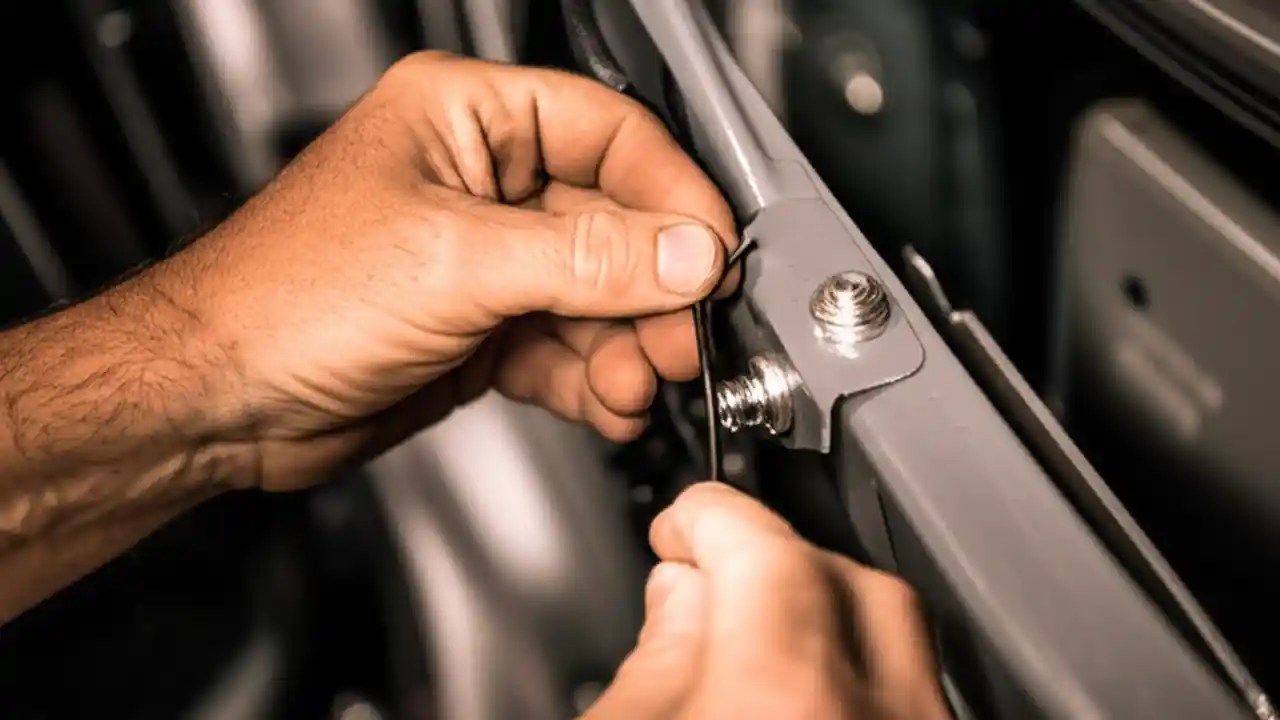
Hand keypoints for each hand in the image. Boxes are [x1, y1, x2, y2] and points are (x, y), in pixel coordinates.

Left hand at [151, 52, 737, 489]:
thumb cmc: (286, 298)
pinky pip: (566, 346)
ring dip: (626, 345)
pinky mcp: (482, 327)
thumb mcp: (458, 262)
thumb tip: (685, 251)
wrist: (221, 400)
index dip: (671, 194)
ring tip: (637, 382)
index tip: (710, 252)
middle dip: (653, 288)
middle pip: (615, 223)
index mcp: (468, 117)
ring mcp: (485, 259)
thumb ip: (586, 257)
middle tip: (681, 335)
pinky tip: (605, 403)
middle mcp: (483, 181)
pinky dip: (592, 379)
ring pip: (597, 295)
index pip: (611, 133)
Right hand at [586, 483, 951, 718]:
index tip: (686, 527)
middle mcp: (878, 717)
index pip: (756, 539)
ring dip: (823, 616)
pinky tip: (800, 702)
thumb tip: (682, 593)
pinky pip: (914, 696)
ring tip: (752, 648)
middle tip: (708, 584)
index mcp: (781, 692)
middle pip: (843, 573)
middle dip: (771, 560)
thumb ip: (653, 652)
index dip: (705, 516)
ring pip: (898, 635)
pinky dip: (860, 680)